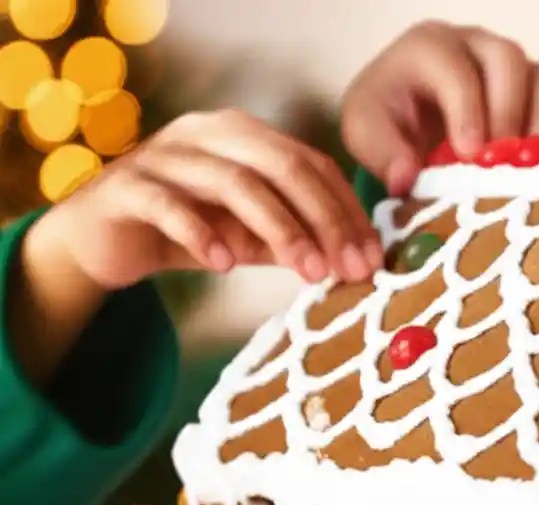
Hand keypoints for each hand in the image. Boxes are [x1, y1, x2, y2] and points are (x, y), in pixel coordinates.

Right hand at [12, 109, 378, 383]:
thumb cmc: (190, 231)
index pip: (312, 165)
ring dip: (280, 230)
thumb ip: (296, 239)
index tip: (373, 258)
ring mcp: (164, 155)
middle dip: (324, 219)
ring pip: (234, 183)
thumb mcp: (252, 236)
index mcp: (245, 136)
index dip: (347, 211)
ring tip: (308, 273)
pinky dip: (203, 235)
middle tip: (350, 270)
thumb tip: (358, 263)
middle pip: (282, 166)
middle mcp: (207, 134)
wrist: (101, 239)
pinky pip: (171, 206)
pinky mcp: (126, 187)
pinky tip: (227, 265)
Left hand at [342, 21, 538, 195]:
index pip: (455, 70)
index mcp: (428, 47)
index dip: (467, 112)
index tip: (469, 154)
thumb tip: (406, 178)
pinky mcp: (530, 88)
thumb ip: (379, 152)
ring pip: (538, 78)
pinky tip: (532, 171)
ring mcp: (507, 64)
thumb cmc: (385, 120)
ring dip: (535, 126)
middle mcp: (473, 45)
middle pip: (507, 59)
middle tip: (498, 163)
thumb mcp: (363, 133)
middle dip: (506, 113)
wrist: (404, 119)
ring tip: (521, 171)